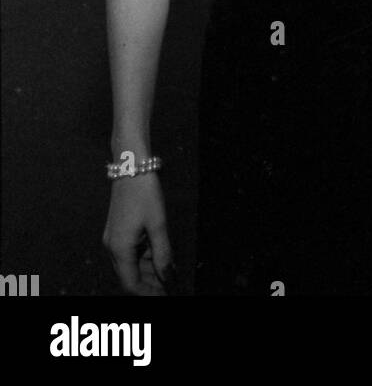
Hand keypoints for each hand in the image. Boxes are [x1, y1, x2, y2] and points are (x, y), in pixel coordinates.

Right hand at [103, 175, 173, 295]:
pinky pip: (131, 251)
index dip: (149, 293)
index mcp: (119, 249)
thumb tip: (168, 277)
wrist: (131, 166)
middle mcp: (112, 247)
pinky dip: (145, 257)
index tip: (166, 294)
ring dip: (149, 271)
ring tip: (169, 273)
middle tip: (171, 286)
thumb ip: (162, 254)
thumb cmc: (145, 194)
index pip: (131, 284)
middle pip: (130, 276)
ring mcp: (114, 238)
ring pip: (131, 264)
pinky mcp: (119, 230)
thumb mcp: (158, 225)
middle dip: (150, 284)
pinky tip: (160, 257)